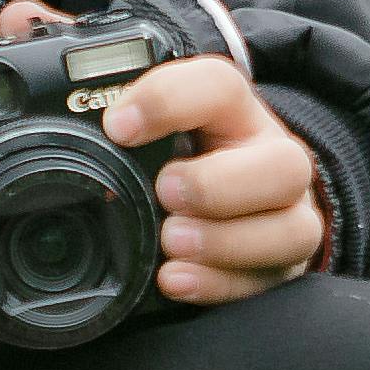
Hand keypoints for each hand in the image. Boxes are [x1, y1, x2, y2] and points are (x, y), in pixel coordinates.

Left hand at [107, 47, 327, 304]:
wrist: (241, 202)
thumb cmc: (190, 160)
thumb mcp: (162, 131)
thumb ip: (125, 127)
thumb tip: (78, 120)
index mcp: (236, 113)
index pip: (220, 86)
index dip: (169, 102)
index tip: (118, 127)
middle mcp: (273, 161)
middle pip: (283, 164)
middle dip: (216, 184)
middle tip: (164, 192)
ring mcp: (290, 217)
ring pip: (292, 230)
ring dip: (224, 240)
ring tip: (171, 242)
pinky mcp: (285, 266)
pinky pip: (270, 282)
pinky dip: (218, 284)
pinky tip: (176, 279)